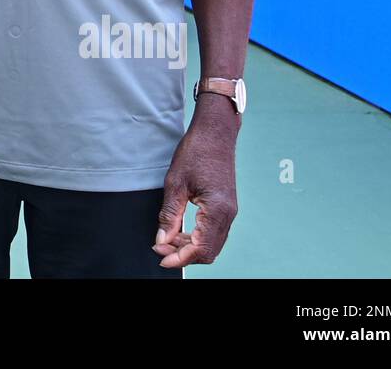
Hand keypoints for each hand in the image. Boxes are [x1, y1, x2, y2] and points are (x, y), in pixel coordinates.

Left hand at [153, 95, 238, 267]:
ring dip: (190, 248)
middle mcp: (228, 215)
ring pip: (212, 244)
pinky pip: (214, 232)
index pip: (200, 249)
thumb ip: (169, 215)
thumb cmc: (196, 152)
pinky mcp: (226, 206)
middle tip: (160, 247)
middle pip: (208, 252)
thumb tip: (162, 240)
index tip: (160, 256)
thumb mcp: (175, 183)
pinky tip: (181, 231)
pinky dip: (198, 238)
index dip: (179, 258)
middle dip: (183, 255)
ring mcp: (230, 211)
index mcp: (217, 210)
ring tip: (167, 240)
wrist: (216, 132)